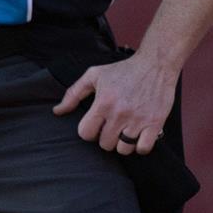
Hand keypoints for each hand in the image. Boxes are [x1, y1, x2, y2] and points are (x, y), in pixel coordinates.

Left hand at [52, 50, 178, 155]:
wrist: (155, 63)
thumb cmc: (122, 70)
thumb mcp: (94, 75)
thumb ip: (73, 94)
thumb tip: (57, 111)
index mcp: (103, 103)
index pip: (86, 133)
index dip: (89, 132)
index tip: (96, 126)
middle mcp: (120, 113)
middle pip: (104, 144)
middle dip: (105, 138)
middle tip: (112, 127)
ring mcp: (138, 119)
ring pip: (123, 149)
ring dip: (122, 144)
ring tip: (124, 132)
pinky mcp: (155, 122)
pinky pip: (143, 148)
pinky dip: (140, 146)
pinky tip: (138, 136)